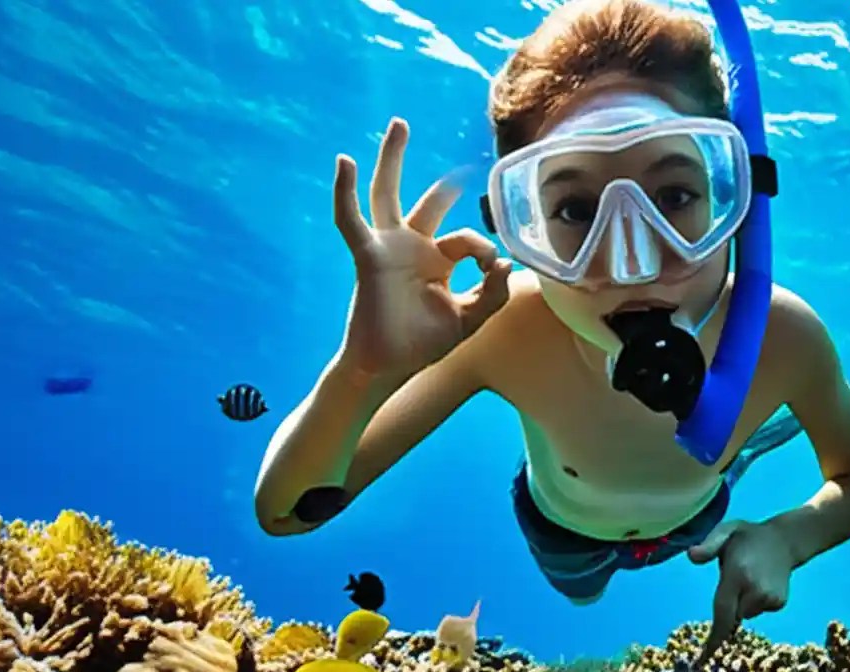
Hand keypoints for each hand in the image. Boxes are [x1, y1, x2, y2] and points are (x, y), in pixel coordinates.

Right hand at [334, 117, 511, 380]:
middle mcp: (413, 247)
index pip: (467, 237)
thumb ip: (492, 294)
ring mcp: (389, 248)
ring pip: (387, 194)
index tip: (494, 268)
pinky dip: (344, 191)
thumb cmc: (424, 346)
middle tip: (451, 154)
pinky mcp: (367, 255)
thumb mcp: (470, 319)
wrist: (388, 368)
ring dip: (393, 159)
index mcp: (438, 261)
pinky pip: (350, 218)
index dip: (483, 248)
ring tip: (400, 126)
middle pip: (426, 201)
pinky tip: (343, 162)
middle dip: (439, 178)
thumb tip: (507, 262)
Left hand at [687, 520, 796, 666]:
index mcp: (738, 574)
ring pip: (744, 613)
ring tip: (748, 575)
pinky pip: (757, 611)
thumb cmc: (748, 536)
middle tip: (734, 580)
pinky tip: (760, 582)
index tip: (704, 659)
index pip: (722, 611)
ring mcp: (770, 598)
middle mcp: (755, 590)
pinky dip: (754, 601)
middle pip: (730, 615)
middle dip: (726, 606)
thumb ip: (709, 544)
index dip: (713, 637)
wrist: (785, 541)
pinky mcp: (779, 603)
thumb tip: (691, 556)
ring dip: (740, 601)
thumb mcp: (727, 530)